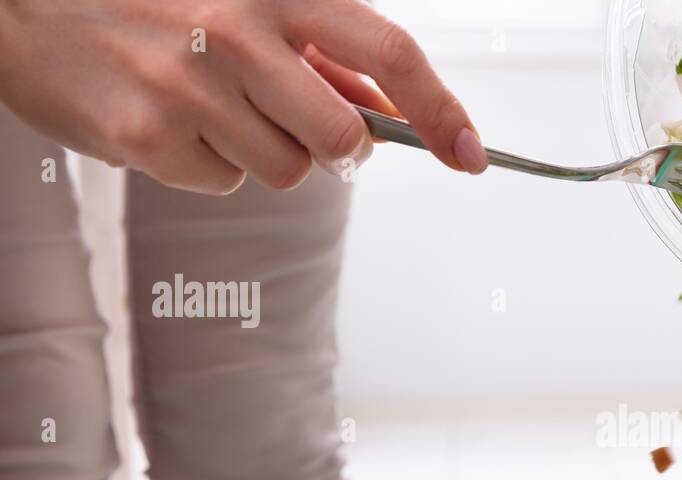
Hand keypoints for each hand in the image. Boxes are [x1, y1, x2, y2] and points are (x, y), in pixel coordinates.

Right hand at [0, 0, 487, 193]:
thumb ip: (312, 45)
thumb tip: (387, 102)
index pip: (388, 49)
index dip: (441, 109)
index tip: (471, 154)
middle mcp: (234, 32)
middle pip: (343, 138)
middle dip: (339, 147)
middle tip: (306, 128)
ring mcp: (188, 88)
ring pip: (286, 171)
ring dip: (262, 149)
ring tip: (203, 101)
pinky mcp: (147, 138)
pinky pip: (222, 182)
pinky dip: (203, 162)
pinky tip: (162, 116)